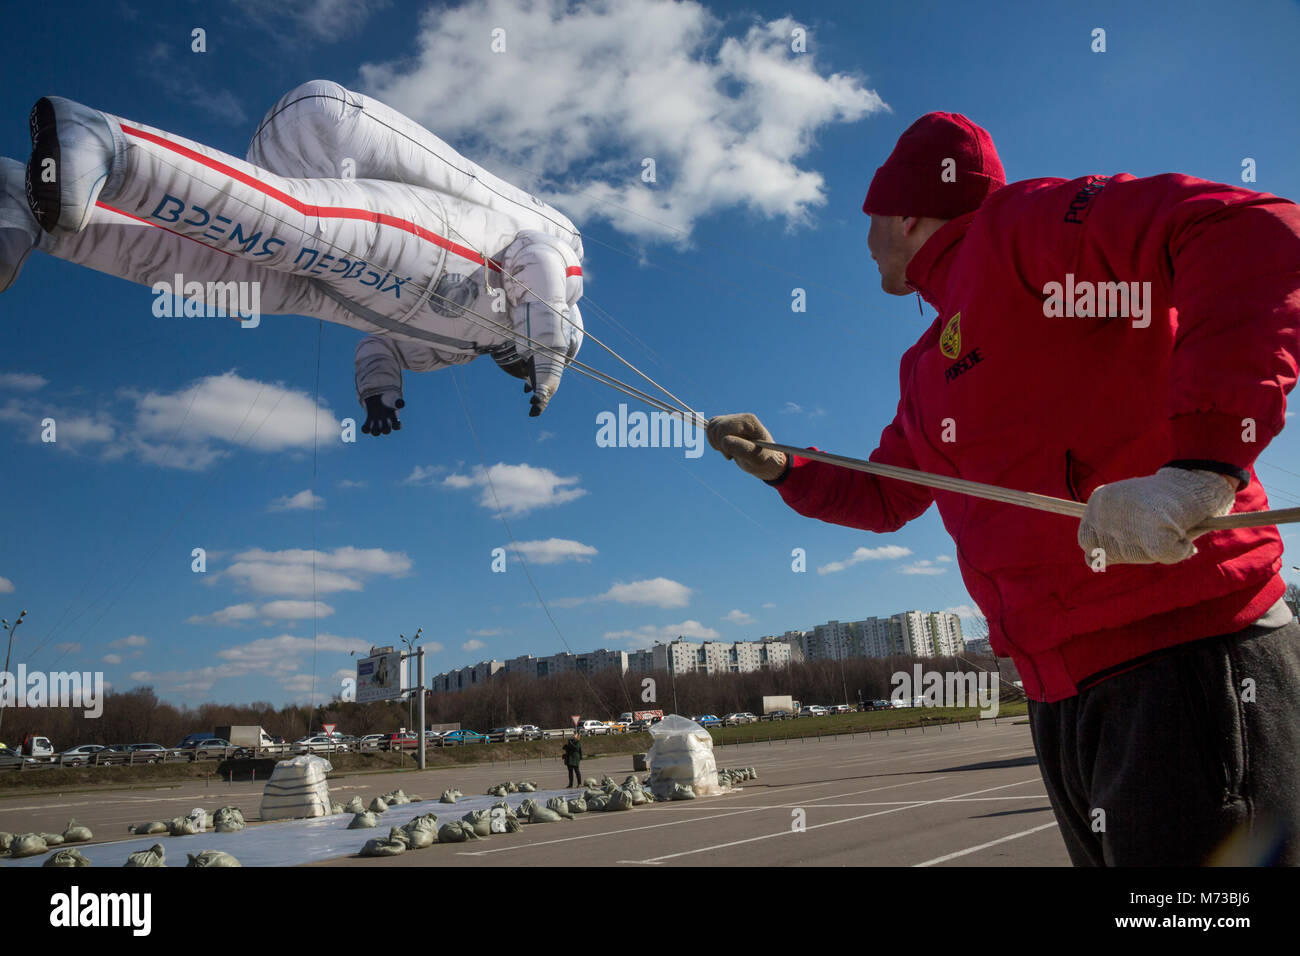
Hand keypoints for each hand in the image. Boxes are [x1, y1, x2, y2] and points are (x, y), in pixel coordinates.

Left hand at [361, 392, 403, 435]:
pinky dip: (365, 429)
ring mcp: (376, 425)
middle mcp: (385, 425)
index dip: (397, 425)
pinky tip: (364, 426)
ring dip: (375, 430)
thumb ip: (398, 402)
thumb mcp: (393, 399)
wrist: (377, 400)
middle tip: (386, 419)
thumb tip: (401, 404)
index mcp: (393, 420)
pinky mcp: (368, 423)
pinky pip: (366, 430)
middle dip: (386, 427)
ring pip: (376, 433)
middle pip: (386, 431)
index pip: (397, 427)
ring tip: (375, 423)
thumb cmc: (388, 400)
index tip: (397, 420)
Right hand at [706, 413, 787, 480]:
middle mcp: (741, 417)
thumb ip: (741, 449)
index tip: (731, 456)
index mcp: (749, 422)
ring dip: (715, 442)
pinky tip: (724, 447)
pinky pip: (711, 427)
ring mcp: (735, 420)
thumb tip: (724, 441)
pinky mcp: (728, 425)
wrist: (767, 461)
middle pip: (715, 426)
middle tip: (731, 455)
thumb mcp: (755, 458)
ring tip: (728, 451)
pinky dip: (713, 440)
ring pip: (711, 426)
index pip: (724, 427)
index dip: (722, 443)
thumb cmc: (763, 460)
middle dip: (718, 443)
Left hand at [1077, 467, 1236, 565]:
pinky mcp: (1155, 528)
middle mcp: (1107, 508)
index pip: (1087, 542)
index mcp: (1098, 502)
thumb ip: (1109, 536)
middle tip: (1155, 530)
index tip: (1132, 540)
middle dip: (1134, 551)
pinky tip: (1184, 538)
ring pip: (1135, 556)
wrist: (1196, 481)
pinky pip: (1163, 555)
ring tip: (1169, 529)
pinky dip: (1178, 551)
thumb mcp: (1127, 513)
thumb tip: (1092, 562)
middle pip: (1110, 553)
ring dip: (1155, 552)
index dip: (1109, 549)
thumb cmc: (1163, 503)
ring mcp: (1129, 517)